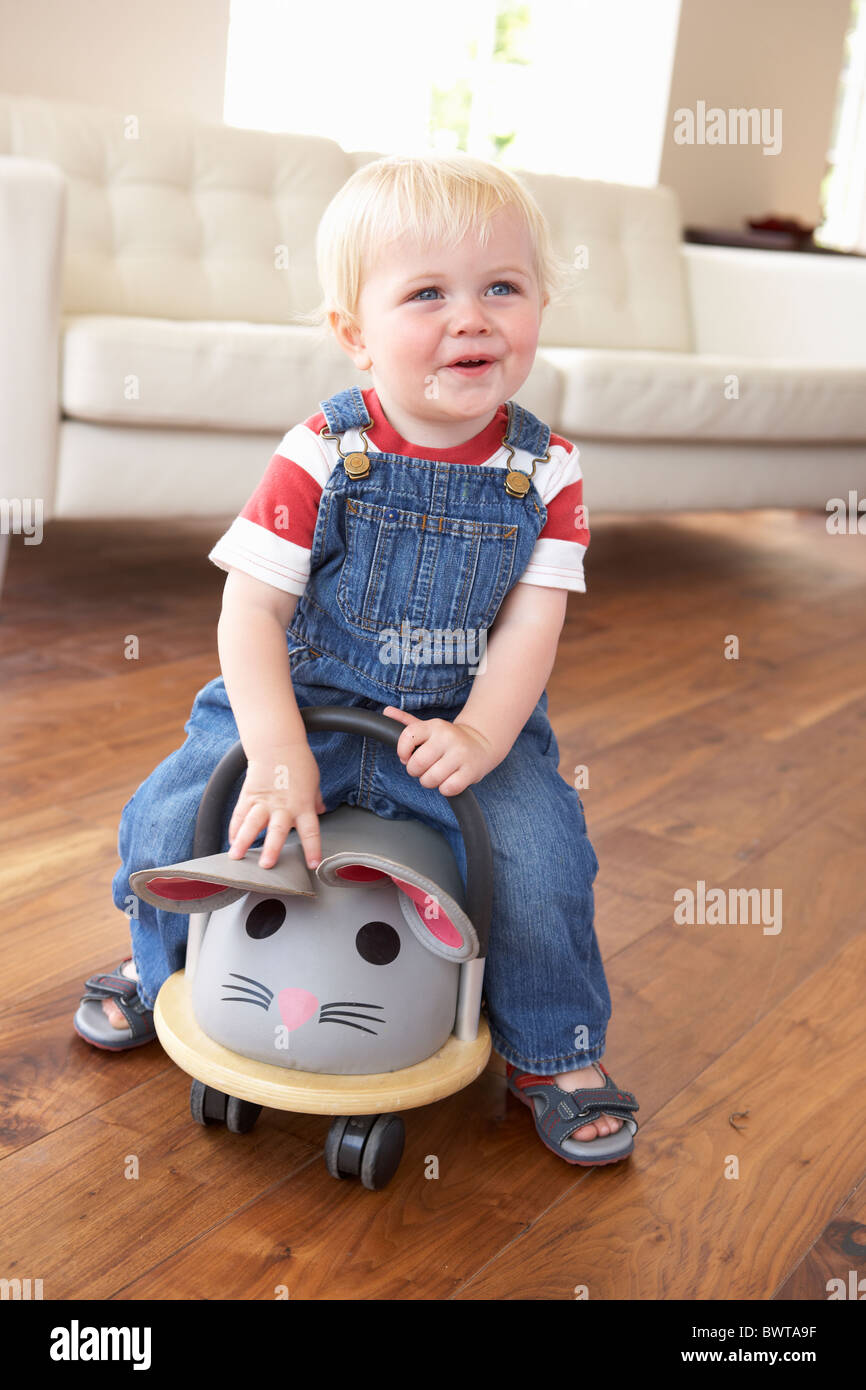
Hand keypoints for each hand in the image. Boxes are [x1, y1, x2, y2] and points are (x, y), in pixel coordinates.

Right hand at [227, 743, 325, 869]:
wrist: (278, 743)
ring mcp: (264, 801)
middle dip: (271, 849)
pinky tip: (232, 841)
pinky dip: (234, 828)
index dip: (312, 849)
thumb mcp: (314, 781)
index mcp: (303, 805)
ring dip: (243, 841)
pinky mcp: (249, 795)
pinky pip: (239, 814)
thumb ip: (315, 799)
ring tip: (236, 857)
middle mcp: (283, 806)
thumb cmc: (298, 762)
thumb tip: (321, 810)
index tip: (312, 864)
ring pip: (252, 824)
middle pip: (277, 831)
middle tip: (266, 865)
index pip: (310, 831)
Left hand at [382, 706, 497, 794]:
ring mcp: (460, 754)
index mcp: (434, 726)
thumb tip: (386, 712)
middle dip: (416, 772)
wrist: (482, 743)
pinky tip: (449, 780)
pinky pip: (448, 789)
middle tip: (424, 768)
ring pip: (430, 779)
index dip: (402, 751)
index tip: (406, 757)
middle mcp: (447, 737)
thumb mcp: (429, 728)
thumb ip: (406, 722)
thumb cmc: (448, 739)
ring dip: (430, 782)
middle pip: (417, 764)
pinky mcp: (471, 771)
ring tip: (437, 774)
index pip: (408, 736)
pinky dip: (445, 789)